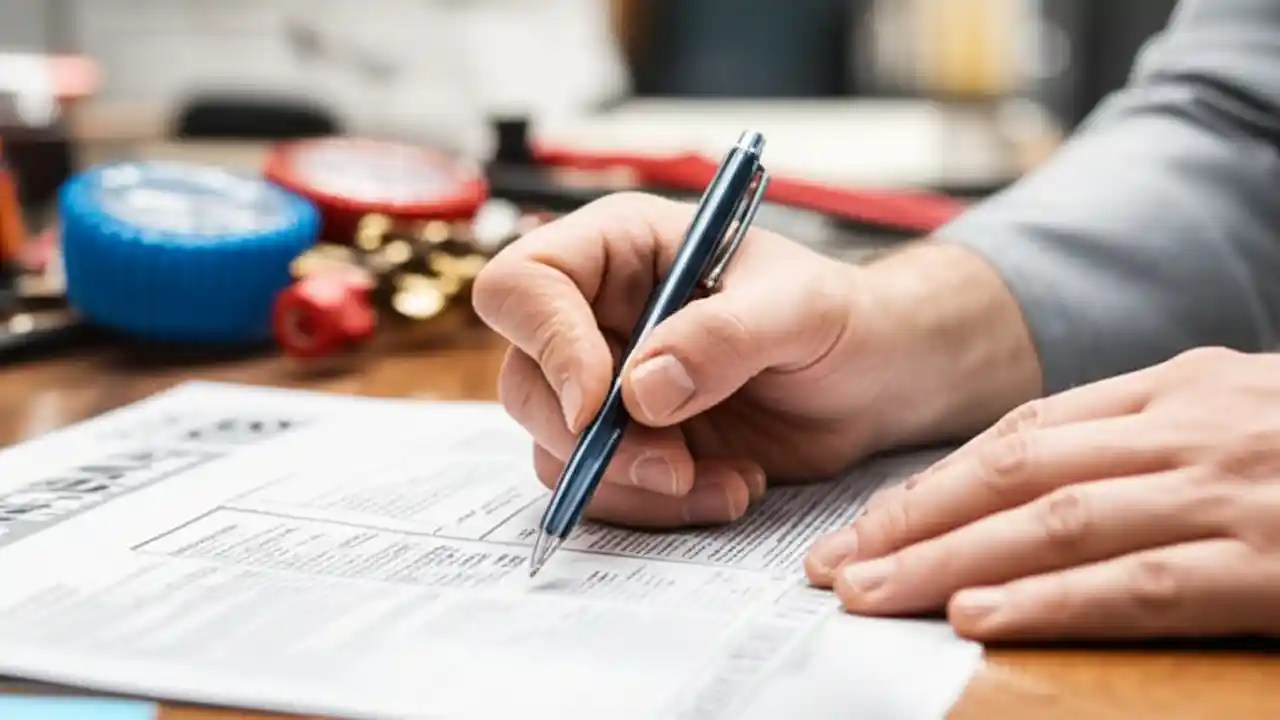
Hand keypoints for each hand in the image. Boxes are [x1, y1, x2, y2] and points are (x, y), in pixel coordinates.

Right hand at [473, 192, 886, 527]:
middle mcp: (597, 317)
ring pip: (557, 450)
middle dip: (590, 441)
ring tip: (728, 480)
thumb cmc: (840, 317)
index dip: (546, 343)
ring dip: (635, 485)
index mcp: (620, 250)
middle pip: (525, 382)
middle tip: (673, 465)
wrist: (875, 380)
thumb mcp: (799, 309)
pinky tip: (733, 487)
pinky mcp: (632, 447)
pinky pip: (606, 492)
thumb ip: (723, 338)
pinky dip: (662, 508)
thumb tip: (639, 392)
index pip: (525, 283)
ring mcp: (609, 387)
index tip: (601, 403)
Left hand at [805, 347, 1279, 640]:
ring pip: (1054, 523)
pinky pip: (1138, 583)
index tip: (865, 524)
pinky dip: (1052, 600)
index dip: (932, 484)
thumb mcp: (1235, 405)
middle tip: (833, 566)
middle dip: (912, 521)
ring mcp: (1224, 493)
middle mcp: (1183, 430)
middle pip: (1013, 474)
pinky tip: (980, 617)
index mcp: (1171, 389)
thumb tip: (1037, 473)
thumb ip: (1144, 429)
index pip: (1019, 436)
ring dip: (950, 560)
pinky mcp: (1265, 562)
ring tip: (871, 596)